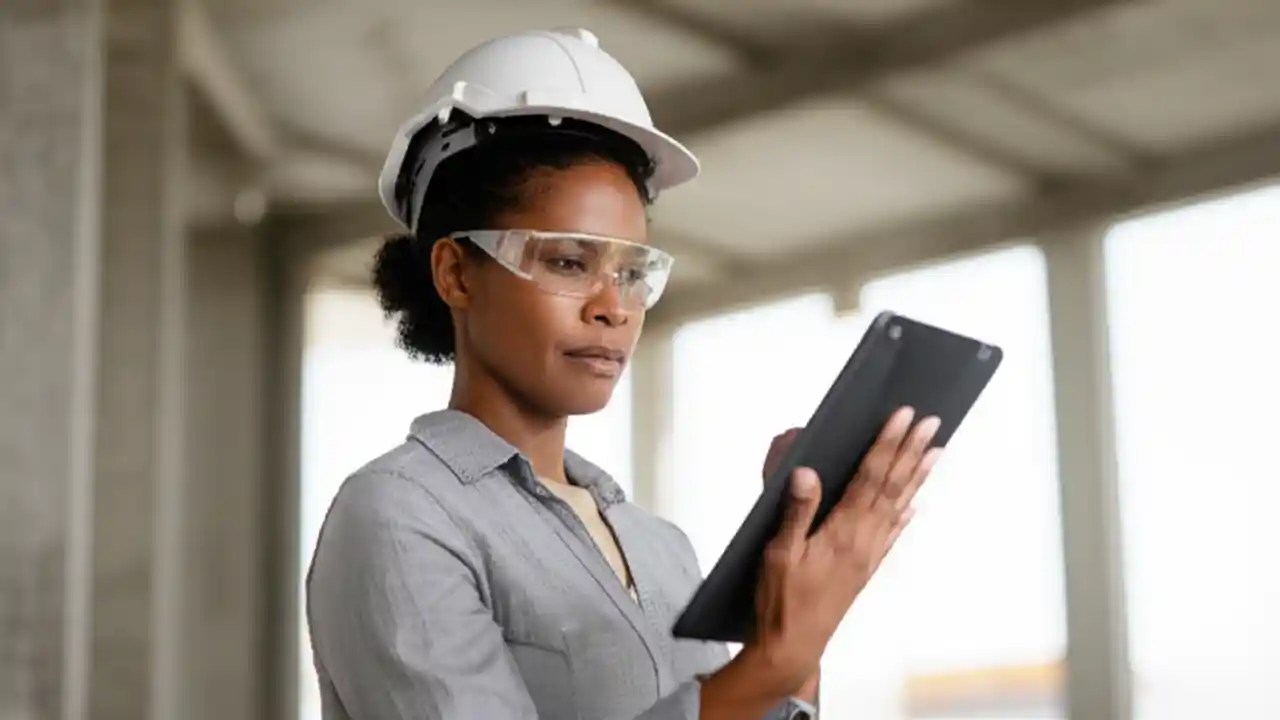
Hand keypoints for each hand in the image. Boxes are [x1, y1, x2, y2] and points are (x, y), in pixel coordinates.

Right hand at [747, 407, 940, 695]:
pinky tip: (912, 504)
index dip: (887, 444)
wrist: (793, 646)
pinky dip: (904, 514)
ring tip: (935, 452)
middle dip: (910, 451)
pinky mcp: (864, 569)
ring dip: (916, 476)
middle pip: (891, 486)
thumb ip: (795, 511)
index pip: (870, 477)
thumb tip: (806, 471)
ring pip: (897, 506)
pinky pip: (890, 534)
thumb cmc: (781, 602)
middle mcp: (863, 540)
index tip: (902, 417)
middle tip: (930, 422)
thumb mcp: (779, 554)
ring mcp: (867, 555)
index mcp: (843, 532)